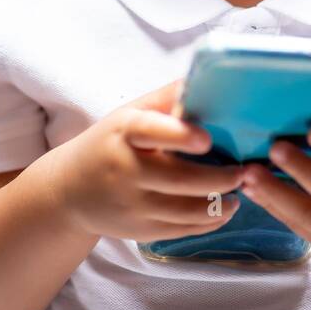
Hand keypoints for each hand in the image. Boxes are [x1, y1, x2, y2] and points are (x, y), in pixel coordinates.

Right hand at [42, 78, 245, 244]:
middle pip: (179, 179)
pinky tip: (224, 210)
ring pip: (186, 211)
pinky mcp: (139, 231)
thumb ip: (166, 98)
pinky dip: (208, 222)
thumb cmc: (109, 143)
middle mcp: (124, 171)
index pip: (150, 132)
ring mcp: (131, 205)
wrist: (68, 191)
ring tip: (239, 192)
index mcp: (123, 133)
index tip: (207, 139)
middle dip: (219, 178)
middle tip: (241, 171)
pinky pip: (181, 230)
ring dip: (220, 204)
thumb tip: (208, 79)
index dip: (179, 135)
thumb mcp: (128, 114)